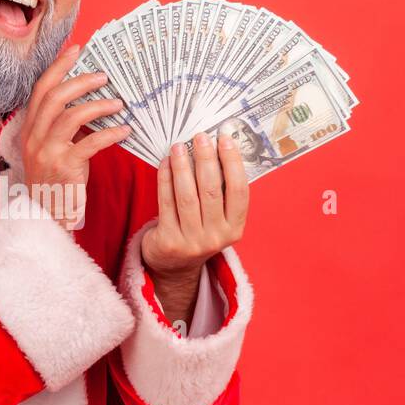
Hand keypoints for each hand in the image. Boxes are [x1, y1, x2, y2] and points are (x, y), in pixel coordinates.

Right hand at [21, 43, 131, 231]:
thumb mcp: (53, 148)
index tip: (77, 50)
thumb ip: (65, 126)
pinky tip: (124, 130)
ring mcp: (46, 152)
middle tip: (104, 76)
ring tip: (119, 103)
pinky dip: (109, 133)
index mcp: (29, 128)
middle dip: (81, 82)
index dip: (58, 67)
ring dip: (98, 105)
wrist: (47, 215)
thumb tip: (91, 100)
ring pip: (71, 116)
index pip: (41, 89)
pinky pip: (89, 143)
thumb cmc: (56, 180)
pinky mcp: (64, 167)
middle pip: (54, 97)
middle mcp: (34, 137)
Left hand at [141, 131, 249, 323]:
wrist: (174, 266)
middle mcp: (216, 237)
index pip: (239, 192)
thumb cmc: (198, 230)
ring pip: (187, 196)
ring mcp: (192, 241)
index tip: (225, 139)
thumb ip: (220, 191)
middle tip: (200, 137)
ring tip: (179, 146)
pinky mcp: (169, 240)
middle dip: (206, 159)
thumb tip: (216, 147)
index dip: (233, 163)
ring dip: (183, 167)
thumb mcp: (217, 218)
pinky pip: (166, 203)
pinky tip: (165, 163)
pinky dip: (165, 179)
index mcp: (235, 229)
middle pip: (212, 191)